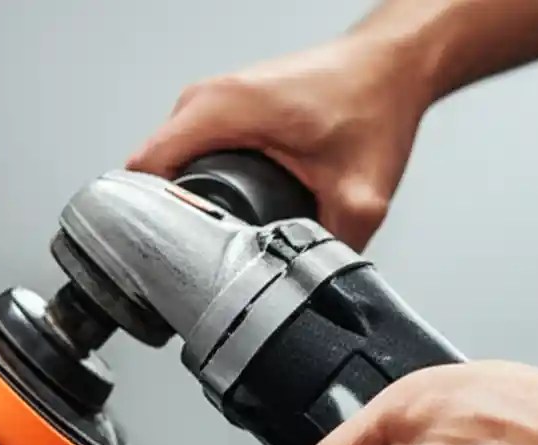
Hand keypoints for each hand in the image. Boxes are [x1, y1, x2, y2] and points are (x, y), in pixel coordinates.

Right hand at [126, 33, 432, 250]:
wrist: (394, 64)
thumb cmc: (375, 100)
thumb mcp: (361, 190)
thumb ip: (335, 245)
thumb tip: (310, 287)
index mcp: (221, 109)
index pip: (143, 170)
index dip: (144, 221)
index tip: (160, 255)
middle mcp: (206, 98)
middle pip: (149, 172)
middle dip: (164, 219)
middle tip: (191, 258)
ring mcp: (209, 99)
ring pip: (165, 161)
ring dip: (179, 200)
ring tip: (206, 235)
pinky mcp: (221, 105)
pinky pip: (184, 148)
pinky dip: (193, 180)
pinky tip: (218, 206)